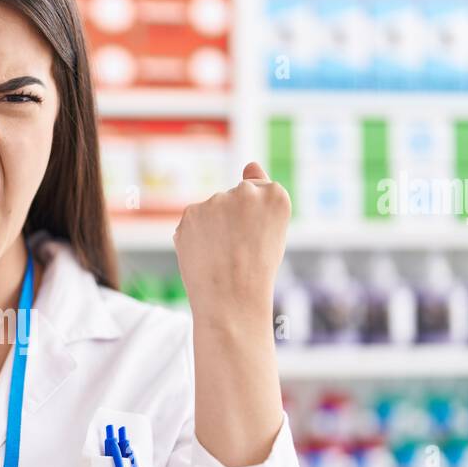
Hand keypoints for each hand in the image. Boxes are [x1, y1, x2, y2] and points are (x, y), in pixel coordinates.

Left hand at [173, 161, 290, 328]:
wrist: (231, 303)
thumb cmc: (256, 271)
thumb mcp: (270, 230)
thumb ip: (260, 194)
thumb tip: (250, 163)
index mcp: (276, 194)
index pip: (259, 191)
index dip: (254, 221)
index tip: (256, 241)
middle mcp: (247, 191)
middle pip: (233, 198)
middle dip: (231, 221)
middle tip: (238, 252)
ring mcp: (217, 200)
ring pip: (211, 209)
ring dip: (212, 228)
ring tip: (221, 257)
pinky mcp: (191, 212)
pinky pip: (192, 220)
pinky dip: (194, 236)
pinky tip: (204, 255)